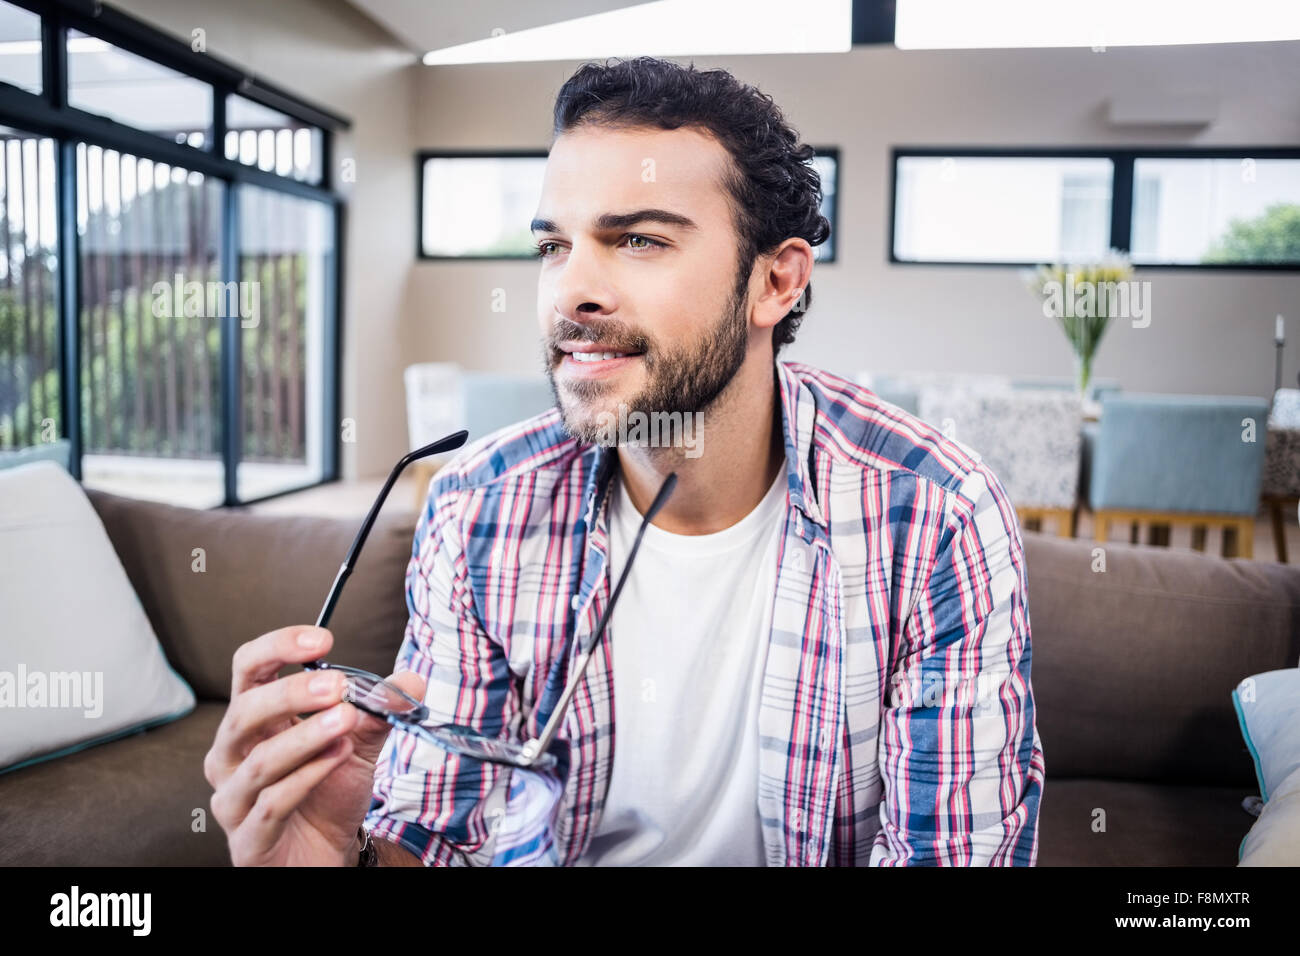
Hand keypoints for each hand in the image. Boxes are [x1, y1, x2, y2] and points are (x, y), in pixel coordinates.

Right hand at [204, 625, 426, 865]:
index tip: (322, 639)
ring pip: (259, 761)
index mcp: (254, 721)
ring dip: (306, 737)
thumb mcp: (358, 744)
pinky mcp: (248, 838)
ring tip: (347, 721)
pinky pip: (272, 803)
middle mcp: (232, 755)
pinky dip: (307, 778)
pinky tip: (338, 759)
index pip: (248, 669)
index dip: (277, 648)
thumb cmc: (328, 794)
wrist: (325, 854)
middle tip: (338, 686)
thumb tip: (412, 680)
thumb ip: (378, 712)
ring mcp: (234, 798)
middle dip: (291, 693)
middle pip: (243, 711)